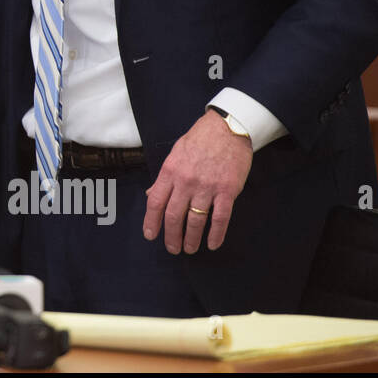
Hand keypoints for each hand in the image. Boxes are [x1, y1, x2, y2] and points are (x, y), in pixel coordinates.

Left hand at [143, 110, 252, 254]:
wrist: (227, 127)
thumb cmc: (200, 139)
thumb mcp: (175, 154)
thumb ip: (164, 177)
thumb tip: (152, 195)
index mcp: (170, 171)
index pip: (155, 202)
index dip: (151, 222)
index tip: (150, 236)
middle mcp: (186, 181)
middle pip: (174, 215)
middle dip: (171, 236)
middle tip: (173, 248)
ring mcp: (207, 187)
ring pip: (195, 220)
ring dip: (191, 239)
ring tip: (190, 249)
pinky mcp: (227, 190)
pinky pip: (220, 218)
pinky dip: (216, 234)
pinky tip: (212, 244)